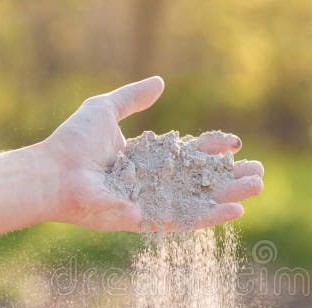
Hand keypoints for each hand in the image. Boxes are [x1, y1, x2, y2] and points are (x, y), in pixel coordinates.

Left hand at [36, 76, 263, 231]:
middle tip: (259, 172)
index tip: (234, 142)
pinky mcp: (145, 221)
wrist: (53, 172)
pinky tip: (235, 212)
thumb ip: (133, 98)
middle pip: (199, 180)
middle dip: (229, 176)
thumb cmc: (74, 142)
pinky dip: (209, 217)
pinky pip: (183, 220)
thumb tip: (160, 83)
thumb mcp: (105, 109)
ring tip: (257, 188)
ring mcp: (150, 203)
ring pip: (198, 200)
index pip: (187, 153)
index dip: (211, 148)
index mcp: (146, 159)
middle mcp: (152, 183)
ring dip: (229, 195)